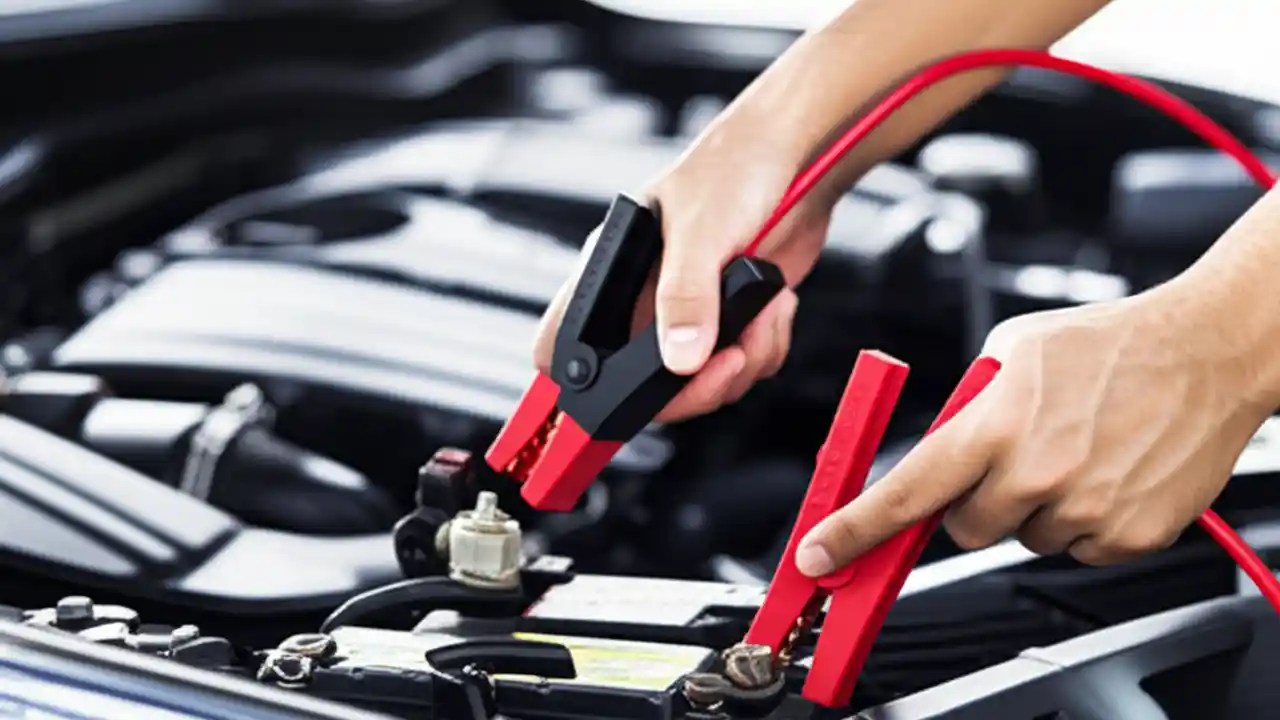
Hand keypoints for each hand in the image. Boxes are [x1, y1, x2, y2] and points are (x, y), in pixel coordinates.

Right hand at [532, 124, 834, 421]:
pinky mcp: (731, 322)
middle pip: (646, 388)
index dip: (578, 385)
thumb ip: (686, 297)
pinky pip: (742, 368)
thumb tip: (679, 358)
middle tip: (728, 359)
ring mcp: (690, 316)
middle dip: (697, 384)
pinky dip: (767, 347)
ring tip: (762, 315)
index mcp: (613, 275)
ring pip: (700, 384)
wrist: (797, 158)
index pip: (562, 346)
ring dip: (744, 361)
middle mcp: (645, 303)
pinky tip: (774, 307)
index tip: (623, 398)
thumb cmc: (732, 166)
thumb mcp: (700, 231)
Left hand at [795, 288, 1275, 573]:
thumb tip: (928, 446)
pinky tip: (1104, 473)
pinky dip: (1081, 522)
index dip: (854, 531)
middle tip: (1010, 458)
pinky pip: (1075, 550)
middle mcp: (1035, 474)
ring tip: (1073, 453)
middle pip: (962, 528)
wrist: (1206, 351)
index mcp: (993, 426)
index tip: (819, 556)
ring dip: (1033, 509)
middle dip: (972, 501)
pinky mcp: (1128, 537)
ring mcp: (1084, 511)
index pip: (905, 493)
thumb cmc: (1109, 344)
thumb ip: (963, 406)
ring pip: (1021, 539)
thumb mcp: (1009, 351)